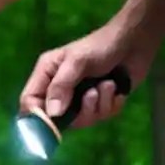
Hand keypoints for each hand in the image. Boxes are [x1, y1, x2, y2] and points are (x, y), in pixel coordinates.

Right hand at [19, 20, 159, 128]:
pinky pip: (101, 117)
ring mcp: (79, 97)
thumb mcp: (77, 62)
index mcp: (46, 75)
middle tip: (92, 95)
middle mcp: (59, 88)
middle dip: (79, 111)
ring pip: (82, 120)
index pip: (30, 101)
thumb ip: (61, 87)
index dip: (38, 115)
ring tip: (107, 85)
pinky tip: (116, 88)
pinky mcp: (99, 103)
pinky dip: (111, 104)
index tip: (54, 123)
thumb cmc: (102, 45)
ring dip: (98, 105)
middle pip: (57, 118)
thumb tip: (51, 114)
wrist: (134, 42)